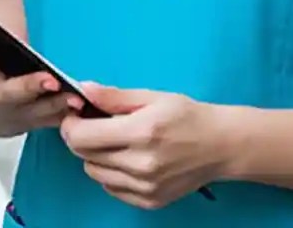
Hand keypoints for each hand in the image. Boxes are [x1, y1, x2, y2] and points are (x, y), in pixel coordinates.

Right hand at [0, 0, 83, 137]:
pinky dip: (73, 114)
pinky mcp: (43, 120)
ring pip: (41, 110)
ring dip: (58, 104)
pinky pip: (60, 119)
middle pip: (11, 94)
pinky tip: (88, 102)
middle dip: (27, 87)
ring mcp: (21, 113)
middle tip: (46, 79)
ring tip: (74, 92)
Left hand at [60, 83, 239, 209]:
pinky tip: (127, 159)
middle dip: (81, 138)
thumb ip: (114, 97)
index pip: (82, 137)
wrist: (221, 146)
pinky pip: (111, 188)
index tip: (76, 116)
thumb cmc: (187, 116)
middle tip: (94, 125)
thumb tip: (83, 90)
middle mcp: (141, 164)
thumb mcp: (152, 97)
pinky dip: (111, 174)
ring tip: (114, 142)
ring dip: (95, 156)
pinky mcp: (150, 201)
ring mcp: (145, 187)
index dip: (71, 124)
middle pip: (84, 155)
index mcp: (141, 132)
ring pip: (94, 173)